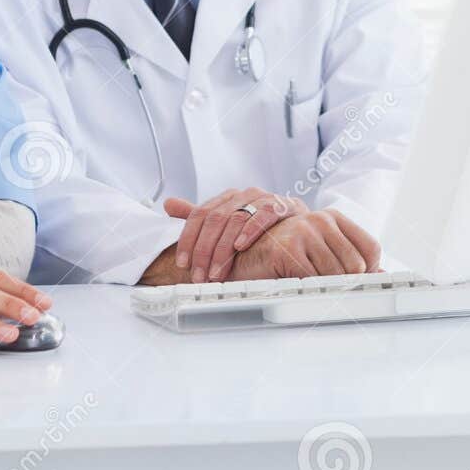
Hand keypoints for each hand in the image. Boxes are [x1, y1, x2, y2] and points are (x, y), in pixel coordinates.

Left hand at [166, 186, 301, 281]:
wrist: (301, 227)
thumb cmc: (262, 228)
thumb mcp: (228, 222)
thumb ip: (200, 216)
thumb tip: (167, 204)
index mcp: (227, 198)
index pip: (199, 215)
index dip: (188, 239)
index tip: (183, 263)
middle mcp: (243, 194)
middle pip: (215, 218)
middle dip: (204, 250)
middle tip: (200, 275)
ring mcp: (263, 197)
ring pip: (236, 218)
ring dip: (223, 248)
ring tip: (217, 270)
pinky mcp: (283, 204)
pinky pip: (264, 213)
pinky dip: (251, 230)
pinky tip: (241, 246)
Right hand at [228, 210, 381, 280]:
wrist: (242, 256)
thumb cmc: (282, 257)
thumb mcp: (320, 255)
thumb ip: (349, 263)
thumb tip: (383, 277)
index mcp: (333, 218)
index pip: (371, 249)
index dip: (366, 272)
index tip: (353, 285)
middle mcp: (322, 219)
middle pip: (356, 266)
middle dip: (343, 286)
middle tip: (328, 293)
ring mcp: (305, 230)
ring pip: (336, 275)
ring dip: (324, 290)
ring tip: (309, 289)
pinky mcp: (289, 247)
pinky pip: (313, 280)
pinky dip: (308, 291)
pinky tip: (297, 287)